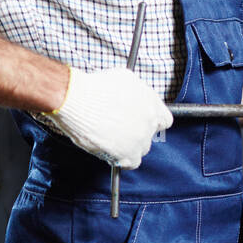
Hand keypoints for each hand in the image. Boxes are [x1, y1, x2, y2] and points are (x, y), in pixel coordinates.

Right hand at [38, 66, 171, 168]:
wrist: (78, 100)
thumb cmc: (96, 86)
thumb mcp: (125, 79)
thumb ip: (136, 92)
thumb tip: (133, 97)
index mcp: (153, 104)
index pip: (164, 120)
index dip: (151, 122)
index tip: (140, 122)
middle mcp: (150, 122)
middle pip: (149, 135)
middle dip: (136, 133)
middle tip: (120, 129)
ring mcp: (140, 139)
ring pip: (141, 149)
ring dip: (129, 146)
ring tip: (110, 138)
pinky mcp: (127, 153)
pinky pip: (131, 163)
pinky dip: (122, 159)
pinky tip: (110, 152)